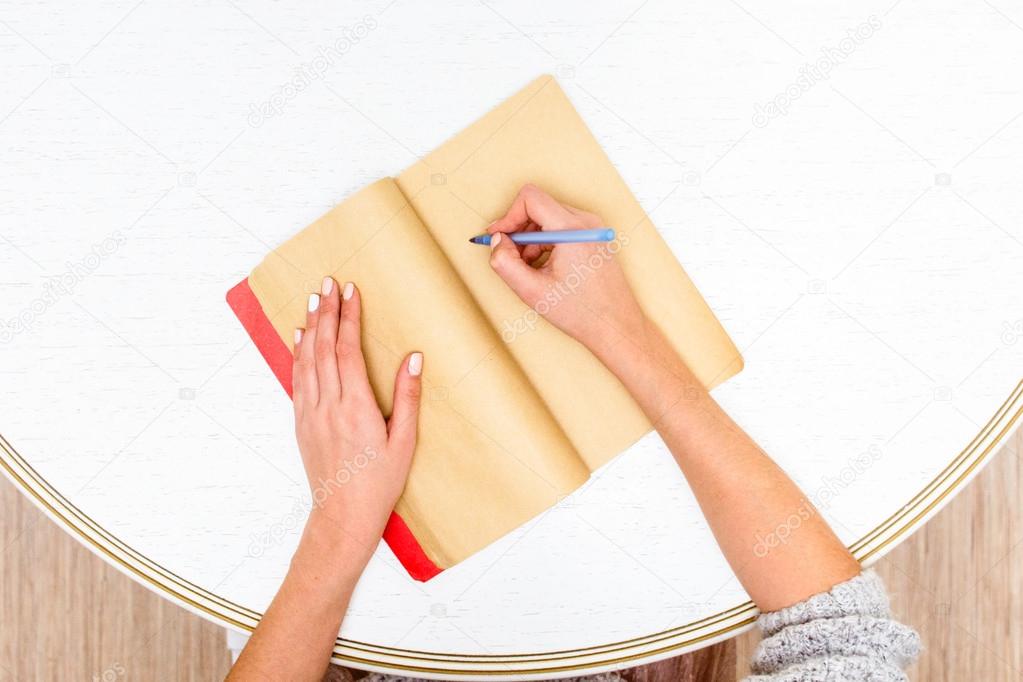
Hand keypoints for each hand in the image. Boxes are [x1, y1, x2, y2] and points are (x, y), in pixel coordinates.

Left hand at [292, 277, 422, 566]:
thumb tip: (412, 359)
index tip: (351, 292)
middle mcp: (329, 406)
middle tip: (329, 284)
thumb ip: (406, 397)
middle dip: (327, 312)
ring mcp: (311, 414)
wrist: (343, 516)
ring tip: (314, 300)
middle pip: (324, 348)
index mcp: (356, 407)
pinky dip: (298, 355)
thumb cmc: (379, 483)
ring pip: (307, 360)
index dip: (349, 318)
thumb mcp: (404, 441)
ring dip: (311, 327)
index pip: (349, 351)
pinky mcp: (302, 424)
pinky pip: (298, 380)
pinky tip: (300, 339)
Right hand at [488, 184, 647, 354]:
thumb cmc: (581, 312)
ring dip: (530, 239)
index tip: (497, 237)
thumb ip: (504, 263)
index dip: (508, 216)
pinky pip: (560, 228)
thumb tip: (496, 241)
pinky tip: (543, 268)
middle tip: (509, 257)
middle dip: (518, 231)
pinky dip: (544, 243)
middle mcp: (586, 222)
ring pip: (548, 218)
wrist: (615, 326)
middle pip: (538, 207)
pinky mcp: (593, 237)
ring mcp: (592, 228)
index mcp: (572, 230)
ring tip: (528, 268)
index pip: (530, 198)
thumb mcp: (532, 291)